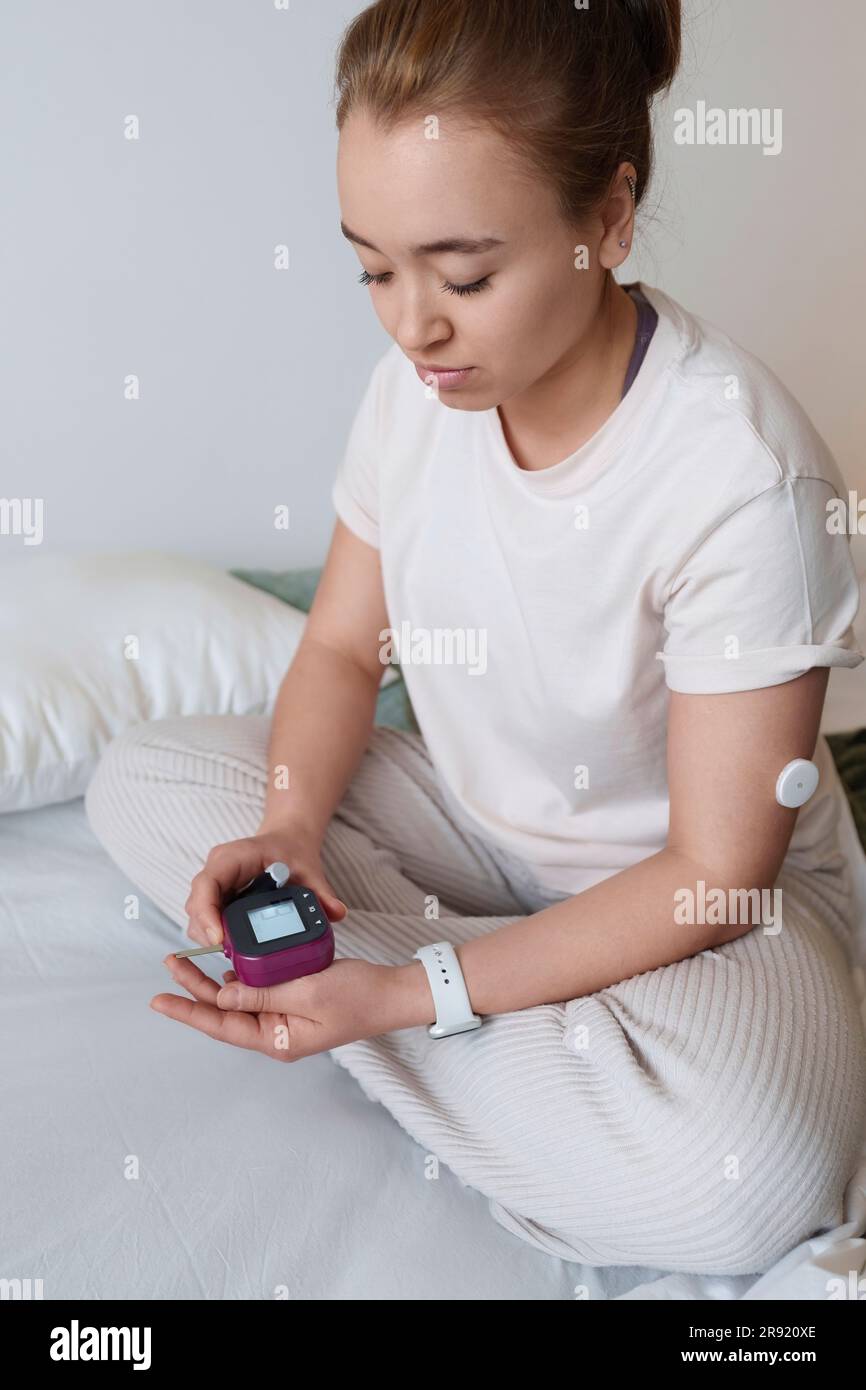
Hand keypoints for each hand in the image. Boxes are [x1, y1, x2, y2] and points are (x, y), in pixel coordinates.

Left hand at [150, 953, 433, 1059]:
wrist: (392, 994)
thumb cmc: (357, 996)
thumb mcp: (306, 991)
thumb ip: (263, 992)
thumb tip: (223, 991)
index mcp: (277, 1039)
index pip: (222, 1024)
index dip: (189, 1010)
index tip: (159, 999)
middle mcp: (276, 1033)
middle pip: (225, 1012)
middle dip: (195, 989)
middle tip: (170, 965)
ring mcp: (285, 1020)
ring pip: (239, 1000)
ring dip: (214, 981)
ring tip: (188, 962)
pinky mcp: (294, 1003)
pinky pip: (258, 992)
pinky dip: (240, 976)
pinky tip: (227, 962)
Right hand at [184, 829, 347, 945]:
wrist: (286, 842)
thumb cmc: (292, 851)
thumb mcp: (308, 871)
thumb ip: (321, 892)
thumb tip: (338, 913)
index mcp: (232, 857)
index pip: (207, 885)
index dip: (207, 913)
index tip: (220, 938)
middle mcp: (216, 869)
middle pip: (197, 904)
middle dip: (208, 931)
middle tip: (230, 954)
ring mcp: (214, 883)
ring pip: (197, 914)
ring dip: (210, 935)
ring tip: (233, 953)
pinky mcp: (216, 896)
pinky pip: (207, 917)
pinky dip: (215, 933)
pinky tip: (233, 947)